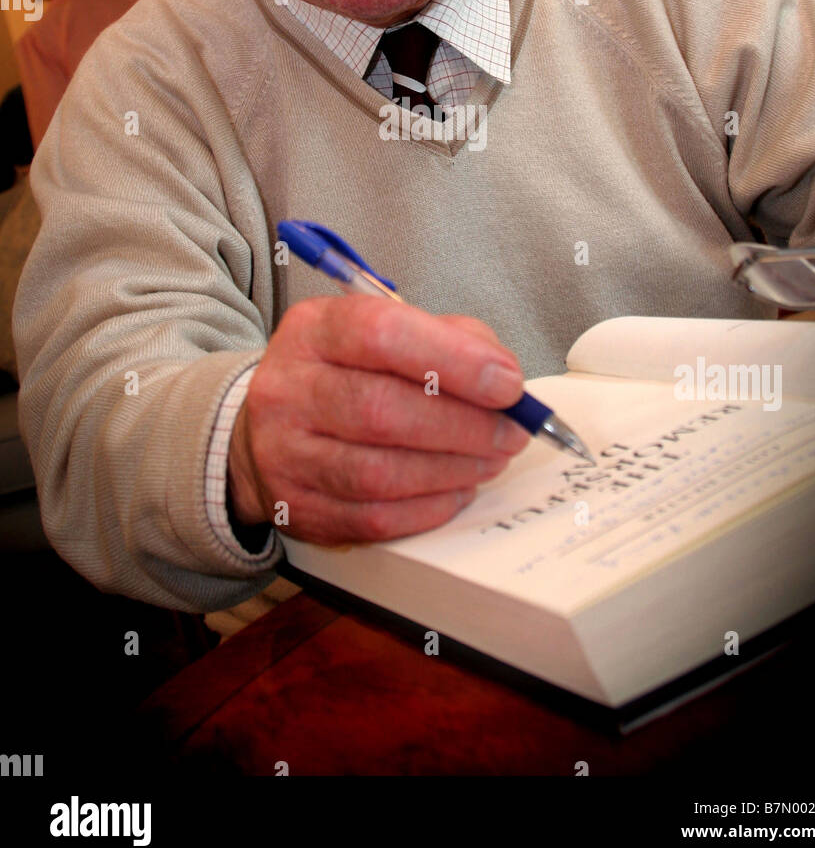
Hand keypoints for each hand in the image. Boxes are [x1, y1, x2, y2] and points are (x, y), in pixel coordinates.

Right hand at [228, 295, 529, 545]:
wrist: (268, 429)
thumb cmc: (346, 373)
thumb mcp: (386, 332)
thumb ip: (449, 339)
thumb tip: (503, 375)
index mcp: (313, 330)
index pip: (382, 334)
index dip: (454, 360)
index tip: (507, 383)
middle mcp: (288, 389)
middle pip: (381, 409)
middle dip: (464, 424)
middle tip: (512, 431)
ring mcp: (285, 454)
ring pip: (379, 472)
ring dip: (452, 469)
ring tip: (491, 459)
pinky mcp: (297, 508)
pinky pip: (374, 517)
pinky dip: (429, 507)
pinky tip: (457, 489)